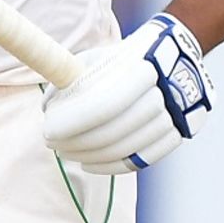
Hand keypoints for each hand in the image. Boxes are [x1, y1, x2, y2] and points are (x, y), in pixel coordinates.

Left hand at [43, 13, 214, 175]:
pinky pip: (139, 161)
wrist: (176, 58)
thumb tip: (47, 108)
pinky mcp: (176, 136)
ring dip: (88, 155)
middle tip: (50, 142)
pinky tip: (87, 163)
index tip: (48, 128)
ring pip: (124, 149)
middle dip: (75, 141)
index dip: (73, 121)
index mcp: (144, 67)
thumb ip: (71, 77)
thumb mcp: (99, 56)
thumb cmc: (124, 58)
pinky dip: (109, 166)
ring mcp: (174, 118)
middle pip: (112, 131)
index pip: (104, 105)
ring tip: (64, 152)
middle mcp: (164, 94)